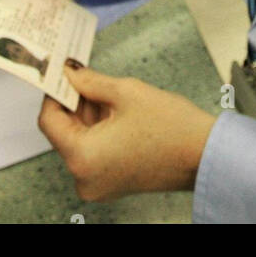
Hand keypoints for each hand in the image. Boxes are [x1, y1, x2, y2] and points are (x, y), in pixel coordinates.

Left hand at [38, 63, 216, 200]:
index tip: (60, 73)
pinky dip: (99, 130)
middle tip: (84, 74)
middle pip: (64, 131)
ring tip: (108, 92)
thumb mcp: (125, 92)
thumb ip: (89, 81)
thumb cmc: (172, 128)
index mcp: (82, 158)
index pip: (49, 120)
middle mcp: (84, 178)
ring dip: (88, 114)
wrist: (206, 155)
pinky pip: (93, 151)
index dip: (54, 92)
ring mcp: (98, 184)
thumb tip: (69, 72)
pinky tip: (116, 111)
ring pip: (79, 139)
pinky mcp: (112, 182)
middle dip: (73, 102)